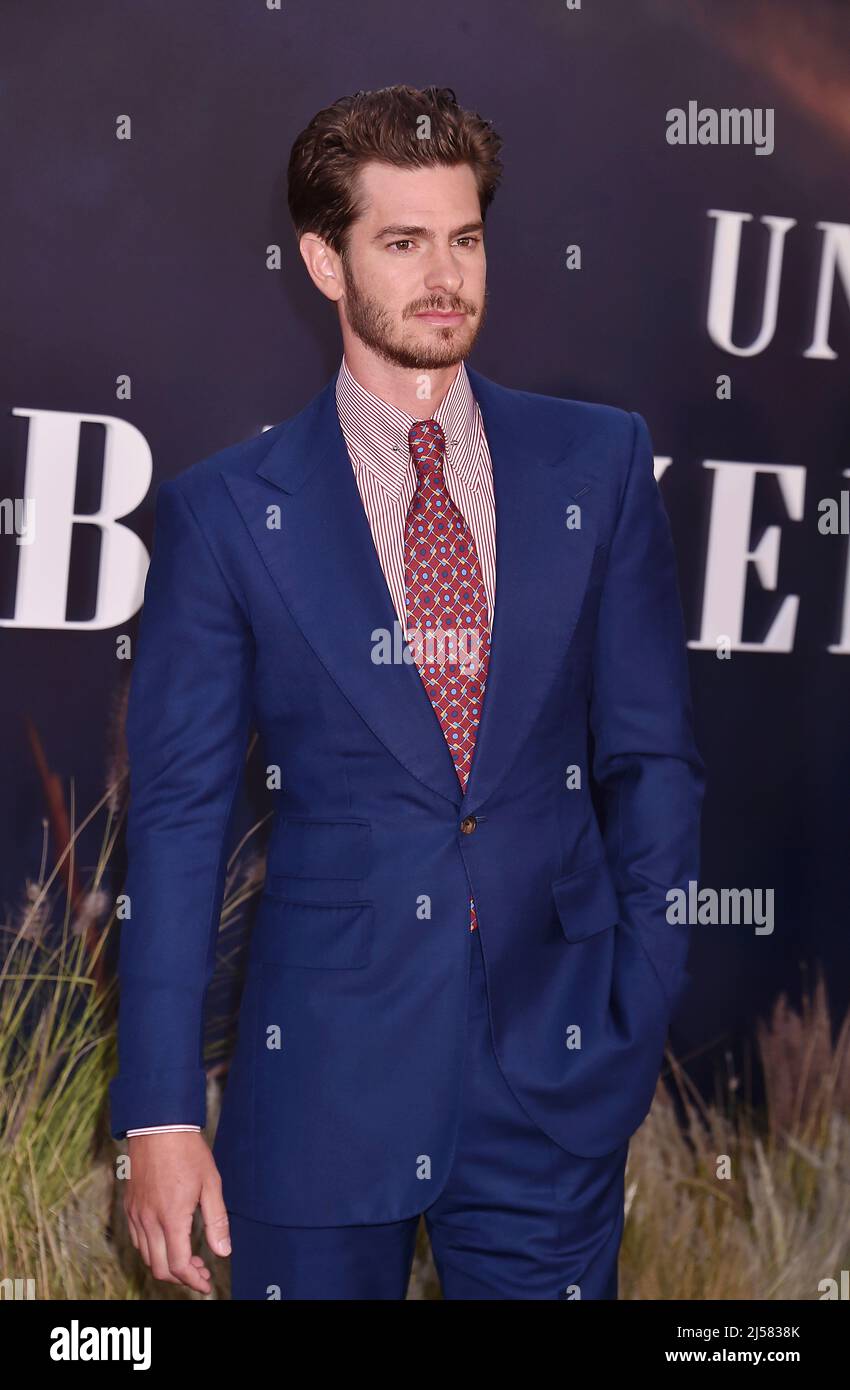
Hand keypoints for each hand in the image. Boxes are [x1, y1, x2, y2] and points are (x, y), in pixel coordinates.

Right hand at [123, 1131, 229, 1292]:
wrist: (158, 1126)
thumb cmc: (188, 1152)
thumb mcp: (211, 1184)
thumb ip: (217, 1221)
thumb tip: (223, 1251)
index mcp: (171, 1217)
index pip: (179, 1265)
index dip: (194, 1280)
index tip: (206, 1284)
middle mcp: (149, 1220)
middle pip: (160, 1268)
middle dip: (181, 1277)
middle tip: (201, 1271)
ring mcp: (136, 1214)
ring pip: (147, 1256)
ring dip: (167, 1264)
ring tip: (189, 1257)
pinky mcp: (130, 1207)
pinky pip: (138, 1240)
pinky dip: (153, 1250)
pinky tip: (169, 1240)